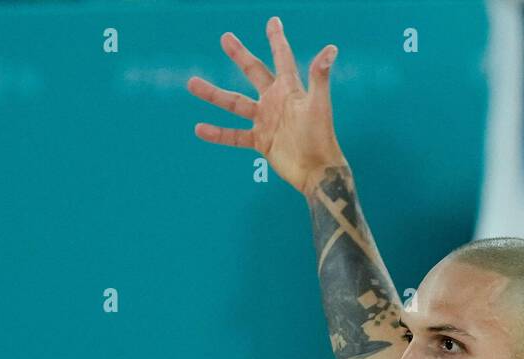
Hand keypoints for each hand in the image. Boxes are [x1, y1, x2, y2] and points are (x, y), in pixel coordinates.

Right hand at [188, 16, 344, 194]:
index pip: (282, 57)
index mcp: (290, 89)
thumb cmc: (321, 137)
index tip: (273, 21)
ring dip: (214, 94)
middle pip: (254, 72)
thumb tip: (331, 48)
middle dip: (240, 55)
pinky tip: (200, 129)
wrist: (316, 171)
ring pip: (235, 103)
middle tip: (225, 38)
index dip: (277, 39)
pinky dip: (217, 133)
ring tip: (192, 83)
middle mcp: (276, 101)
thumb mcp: (318, 104)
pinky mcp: (260, 141)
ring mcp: (266, 120)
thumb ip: (319, 77)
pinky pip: (234, 135)